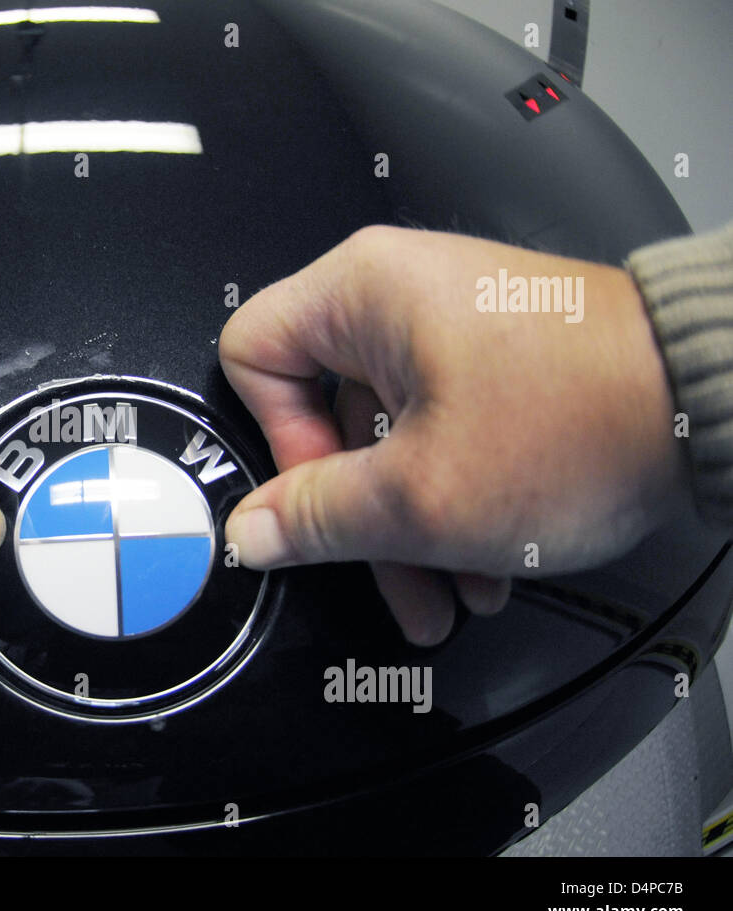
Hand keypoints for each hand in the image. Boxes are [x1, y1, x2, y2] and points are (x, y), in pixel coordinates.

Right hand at [219, 225, 689, 644]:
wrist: (718, 402)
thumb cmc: (587, 420)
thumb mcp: (420, 497)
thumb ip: (316, 518)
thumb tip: (252, 531)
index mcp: (362, 293)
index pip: (251, 355)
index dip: (275, 440)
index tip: (321, 500)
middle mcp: (401, 295)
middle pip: (327, 414)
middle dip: (361, 515)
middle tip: (393, 579)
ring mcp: (453, 325)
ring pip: (389, 435)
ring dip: (413, 524)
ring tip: (455, 589)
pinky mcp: (495, 356)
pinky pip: (440, 431)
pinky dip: (453, 496)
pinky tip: (486, 557)